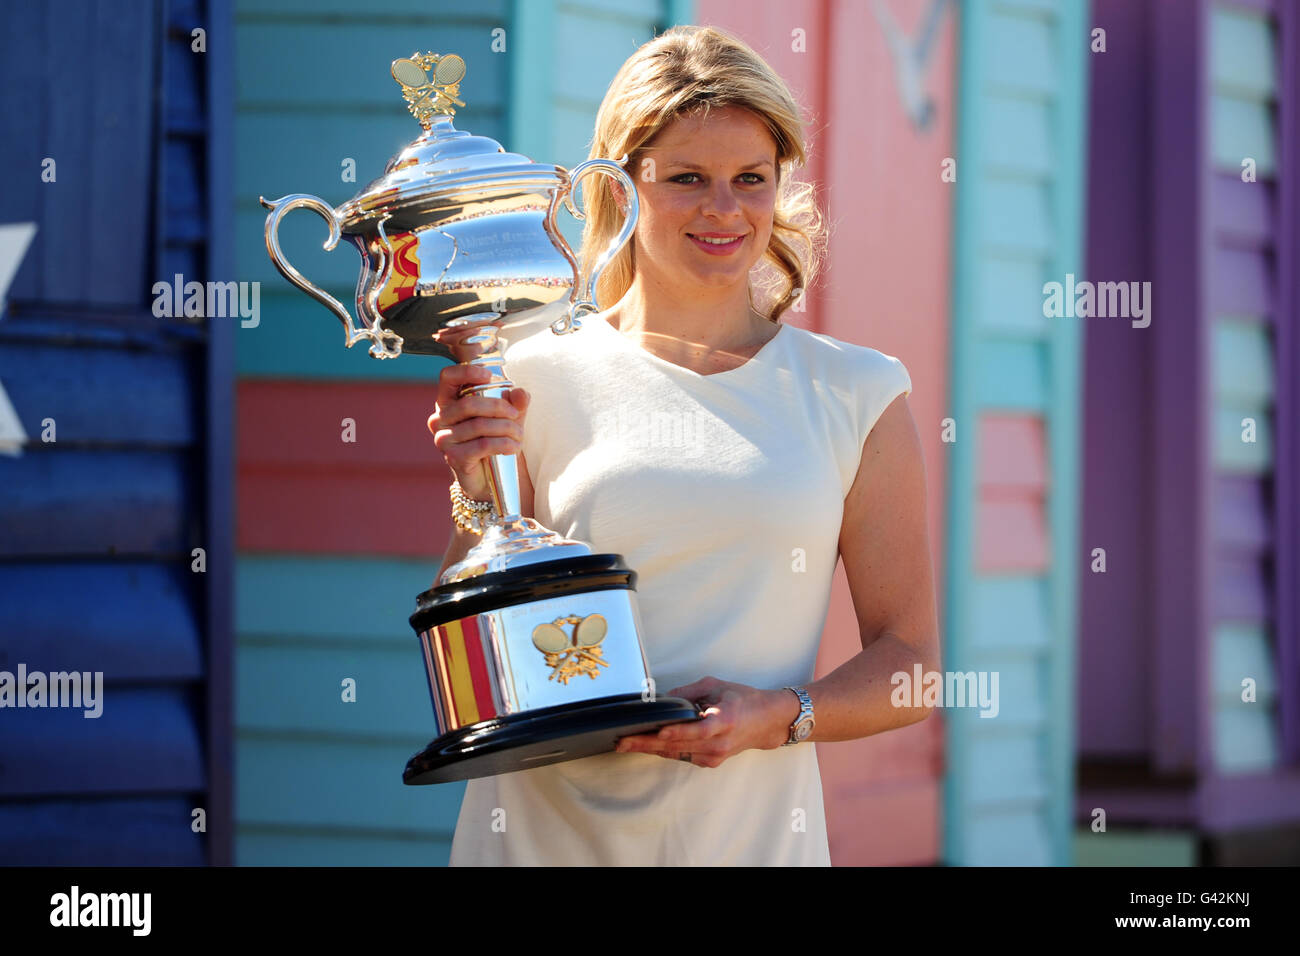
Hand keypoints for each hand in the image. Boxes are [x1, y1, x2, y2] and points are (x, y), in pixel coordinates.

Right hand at [427, 363, 529, 500]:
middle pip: (469, 403)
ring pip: (479, 425)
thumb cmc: (495, 438)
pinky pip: (483, 445)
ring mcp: (444, 439)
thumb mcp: (508, 416)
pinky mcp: (454, 458)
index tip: (490, 376)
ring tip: (519, 435)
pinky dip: (504, 444)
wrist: (490, 477)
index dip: (467, 372)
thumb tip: (521, 393)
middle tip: (516, 414)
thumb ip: (516, 402)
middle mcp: (440, 419)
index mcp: (448, 402)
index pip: (448, 377)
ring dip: (506, 428)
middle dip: (499, 407)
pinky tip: (514, 447)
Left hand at [614, 676, 797, 768]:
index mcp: (723, 721)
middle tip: (622, 742)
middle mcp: (718, 743)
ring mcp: (714, 755)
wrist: (767, 722)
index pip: (696, 730)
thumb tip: (662, 699)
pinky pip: (682, 756)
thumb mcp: (716, 686)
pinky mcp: (710, 761)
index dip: (676, 732)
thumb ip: (688, 693)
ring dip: (650, 749)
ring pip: (676, 753)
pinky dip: (664, 750)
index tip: (657, 731)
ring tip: (626, 744)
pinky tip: (646, 745)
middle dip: (647, 743)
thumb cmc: (743, 700)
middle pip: (678, 745)